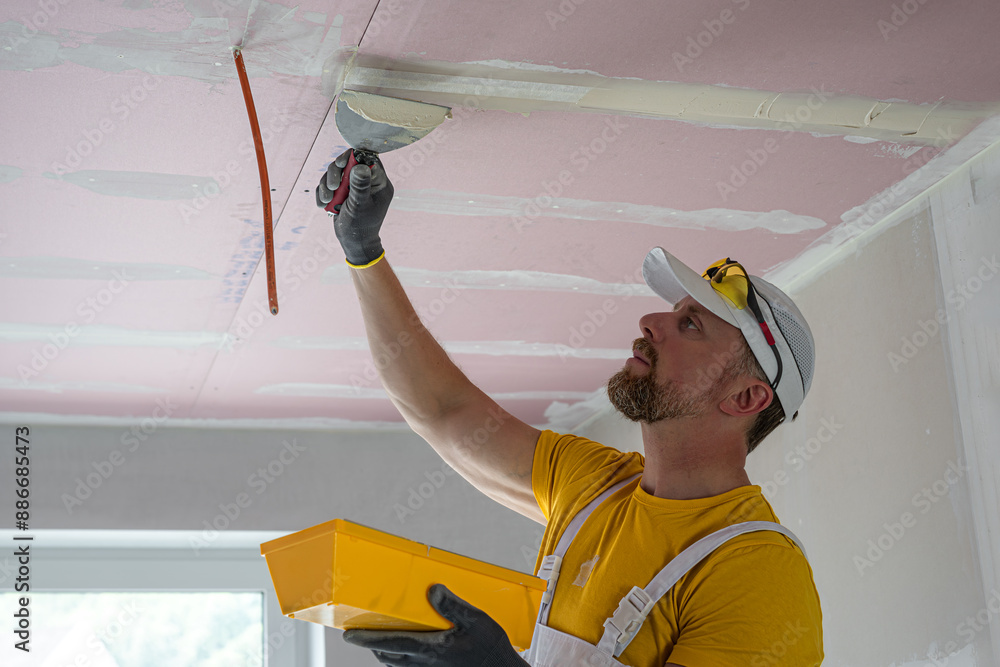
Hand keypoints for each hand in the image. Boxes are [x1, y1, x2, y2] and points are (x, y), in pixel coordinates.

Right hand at [316, 149, 393, 266]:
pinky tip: (323, 205)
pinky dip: (323, 193)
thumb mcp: (360, 205)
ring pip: (335, 173)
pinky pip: (328, 184)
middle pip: (348, 163)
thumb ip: (360, 185)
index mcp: (379, 183)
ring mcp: (353, 186)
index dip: (353, 157)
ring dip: (326, 186)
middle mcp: (366, 181)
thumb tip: (360, 166)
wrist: (353, 243)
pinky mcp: (341, 192)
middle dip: (335, 173)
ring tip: (327, 200)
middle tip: (332, 186)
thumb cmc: (361, 227)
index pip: (368, 160)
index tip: (341, 163)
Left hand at [342, 583, 529, 665]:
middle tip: (362, 634)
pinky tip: (412, 652)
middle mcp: (424, 664)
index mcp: (430, 649)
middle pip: (387, 657)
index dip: (366, 639)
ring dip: (386, 654)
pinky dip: (402, 661)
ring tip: (384, 640)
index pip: (388, 644)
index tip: (349, 635)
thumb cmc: (490, 650)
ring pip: (397, 665)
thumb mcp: (476, 621)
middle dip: (372, 646)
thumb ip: (452, 605)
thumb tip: (432, 590)